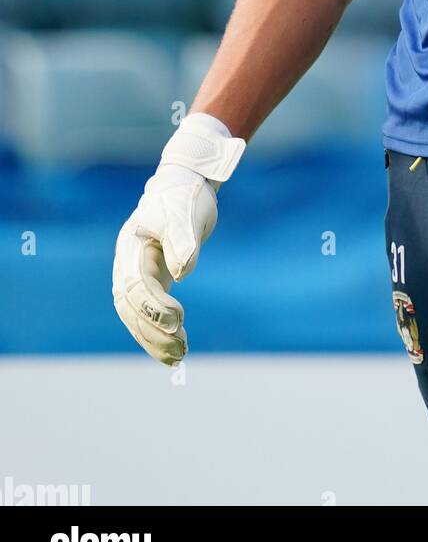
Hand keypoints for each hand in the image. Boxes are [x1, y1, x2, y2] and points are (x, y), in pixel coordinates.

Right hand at [112, 113, 244, 365]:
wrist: (185, 183)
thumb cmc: (184, 196)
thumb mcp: (185, 214)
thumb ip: (183, 242)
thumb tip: (182, 273)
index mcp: (130, 247)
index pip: (135, 286)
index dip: (154, 306)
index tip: (178, 321)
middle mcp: (127, 263)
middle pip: (131, 307)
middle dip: (152, 331)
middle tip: (179, 351)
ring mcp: (137, 272)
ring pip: (136, 315)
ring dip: (153, 339)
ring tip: (178, 358)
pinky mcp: (152, 278)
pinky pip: (147, 311)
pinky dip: (158, 331)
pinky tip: (174, 348)